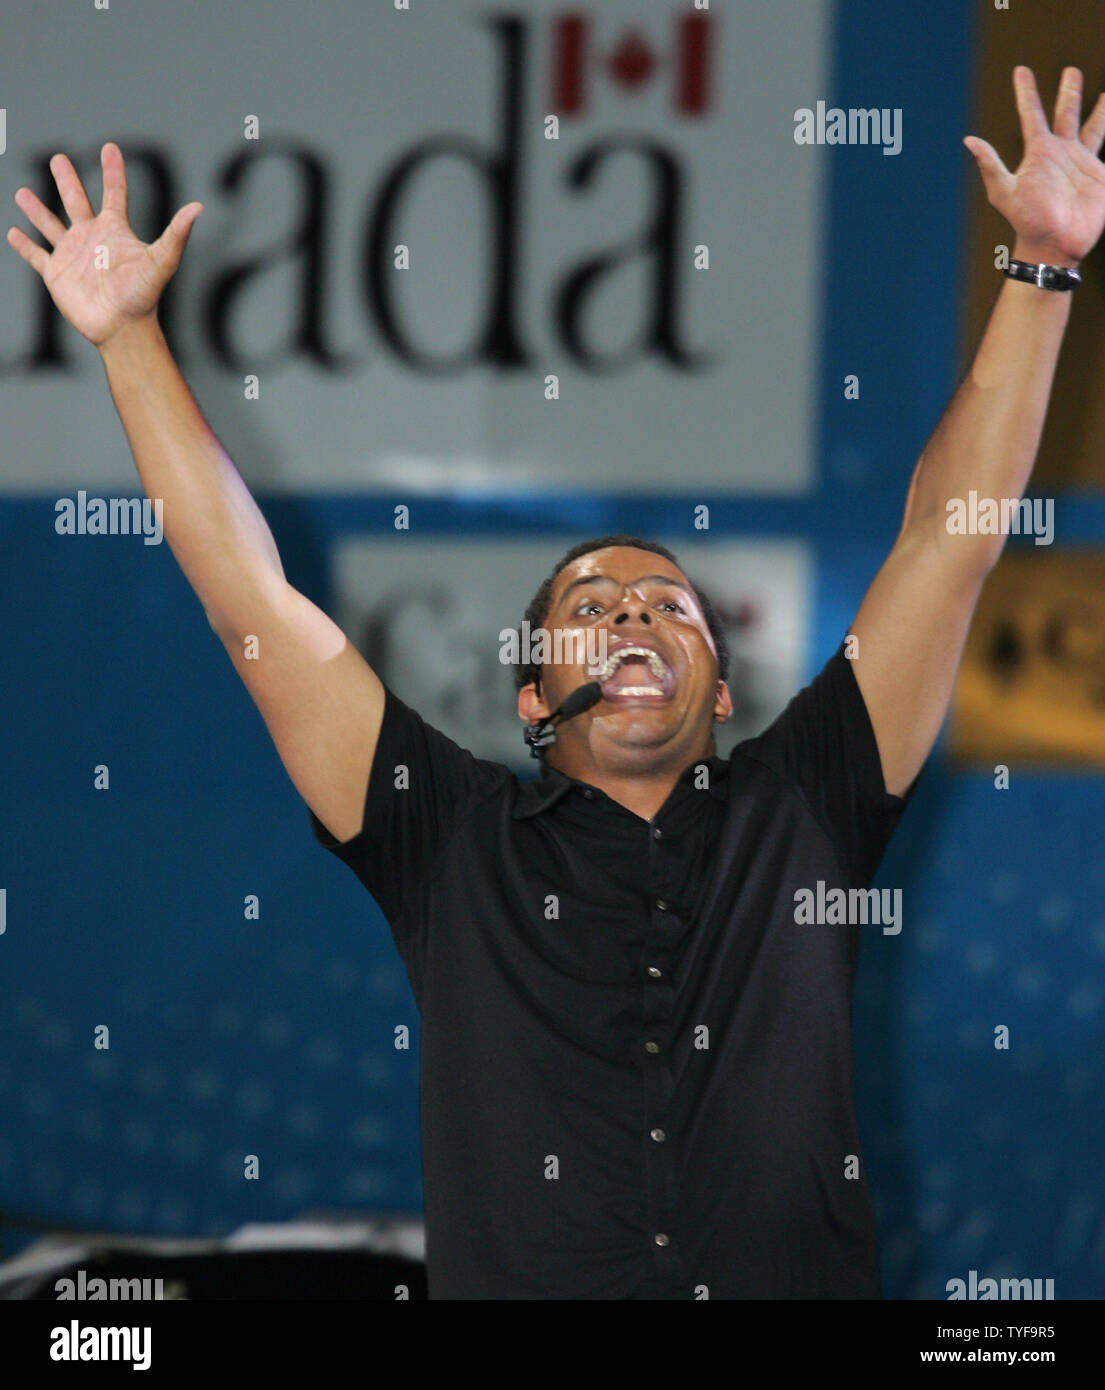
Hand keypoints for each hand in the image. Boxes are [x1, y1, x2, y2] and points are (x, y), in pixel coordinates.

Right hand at [6, 141, 202, 347]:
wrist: (122, 329)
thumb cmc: (143, 297)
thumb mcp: (161, 261)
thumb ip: (176, 233)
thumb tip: (198, 207)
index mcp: (114, 231)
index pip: (114, 192)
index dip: (113, 170)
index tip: (110, 148)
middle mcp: (92, 238)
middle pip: (76, 200)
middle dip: (66, 179)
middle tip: (58, 158)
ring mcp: (72, 255)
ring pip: (50, 224)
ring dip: (36, 209)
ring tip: (22, 192)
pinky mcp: (56, 275)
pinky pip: (36, 256)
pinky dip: (24, 245)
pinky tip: (14, 233)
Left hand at [964, 66, 1104, 266]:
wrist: (1054, 244)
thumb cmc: (1026, 220)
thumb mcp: (1005, 192)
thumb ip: (990, 166)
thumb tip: (969, 141)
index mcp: (1039, 152)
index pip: (1031, 114)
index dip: (1026, 93)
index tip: (1021, 70)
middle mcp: (1061, 152)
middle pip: (1066, 114)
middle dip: (1069, 93)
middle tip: (1071, 70)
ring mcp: (1082, 162)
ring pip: (1093, 127)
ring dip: (1099, 109)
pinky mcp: (1100, 175)